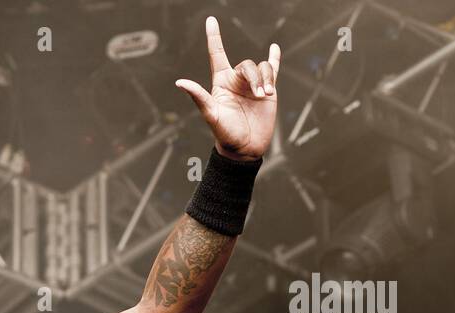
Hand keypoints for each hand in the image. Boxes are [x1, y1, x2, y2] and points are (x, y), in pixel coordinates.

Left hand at [175, 16, 279, 161]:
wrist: (245, 148)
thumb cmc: (226, 134)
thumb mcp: (211, 115)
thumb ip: (198, 96)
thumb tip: (180, 82)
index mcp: (221, 83)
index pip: (216, 55)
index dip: (214, 38)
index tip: (211, 21)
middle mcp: (236, 81)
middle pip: (247, 64)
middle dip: (255, 78)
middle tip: (258, 96)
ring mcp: (252, 85)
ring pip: (262, 68)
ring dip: (266, 79)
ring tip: (266, 96)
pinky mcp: (268, 90)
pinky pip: (273, 69)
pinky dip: (274, 59)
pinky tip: (274, 49)